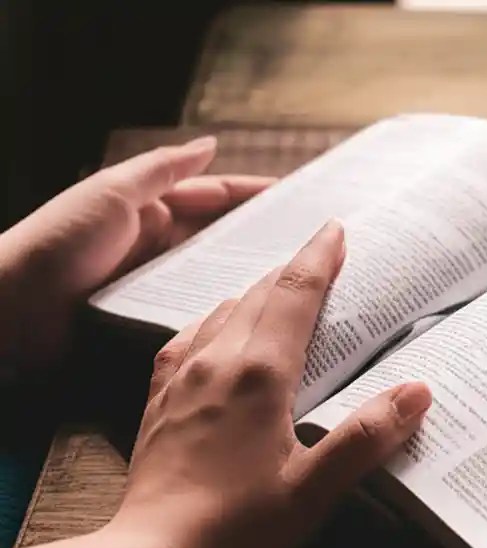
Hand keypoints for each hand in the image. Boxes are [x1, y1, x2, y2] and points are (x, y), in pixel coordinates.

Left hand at [0, 136, 274, 374]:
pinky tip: (255, 318)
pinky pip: (197, 311)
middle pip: (221, 238)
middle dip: (263, 239)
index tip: (301, 202)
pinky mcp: (150, 321)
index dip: (256, 197)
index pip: (214, 197)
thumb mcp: (112, 193)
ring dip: (249, 279)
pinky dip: (225, 312)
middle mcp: (156, 245)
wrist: (12, 312)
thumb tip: (210, 144)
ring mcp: (155, 285)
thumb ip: (162, 169)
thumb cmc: (57, 243)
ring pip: (215, 277)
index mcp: (147, 209)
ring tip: (296, 285)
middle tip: (313, 246)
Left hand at [105, 221, 432, 547]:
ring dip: (257, 292)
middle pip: (259, 294)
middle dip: (294, 268)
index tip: (336, 228)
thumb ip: (367, 436)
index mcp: (260, 375)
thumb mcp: (316, 489)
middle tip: (323, 252)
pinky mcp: (159, 403)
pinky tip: (218, 331)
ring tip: (282, 288)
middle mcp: (217, 364)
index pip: (295, 296)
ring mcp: (181, 380)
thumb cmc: (237, 528)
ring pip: (223, 312)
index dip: (319, 258)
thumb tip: (418, 390)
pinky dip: (215, 322)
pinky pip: (189, 340)